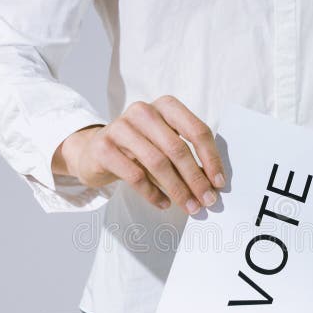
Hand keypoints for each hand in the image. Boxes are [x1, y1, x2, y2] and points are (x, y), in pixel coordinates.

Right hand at [52, 95, 225, 214]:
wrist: (94, 151)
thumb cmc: (138, 149)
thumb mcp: (164, 145)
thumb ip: (187, 157)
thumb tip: (211, 184)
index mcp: (165, 106)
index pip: (196, 130)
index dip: (210, 158)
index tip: (218, 182)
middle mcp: (143, 111)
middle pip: (177, 148)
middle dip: (195, 178)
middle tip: (207, 200)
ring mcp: (120, 127)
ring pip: (157, 162)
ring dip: (177, 189)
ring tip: (189, 206)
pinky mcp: (104, 147)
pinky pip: (135, 176)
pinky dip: (153, 194)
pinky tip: (164, 203)